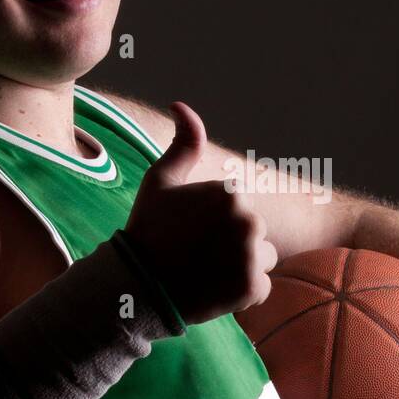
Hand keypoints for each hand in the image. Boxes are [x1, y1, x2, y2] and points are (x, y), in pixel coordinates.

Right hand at [124, 101, 277, 324]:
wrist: (136, 286)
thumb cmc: (148, 231)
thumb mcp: (160, 180)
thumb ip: (183, 144)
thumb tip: (181, 105)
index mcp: (230, 193)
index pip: (239, 210)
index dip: (214, 224)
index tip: (190, 235)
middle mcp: (247, 220)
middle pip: (253, 234)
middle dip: (231, 245)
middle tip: (196, 257)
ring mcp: (251, 255)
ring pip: (262, 260)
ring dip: (241, 268)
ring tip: (207, 274)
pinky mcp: (253, 287)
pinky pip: (260, 289)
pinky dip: (242, 294)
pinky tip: (214, 291)